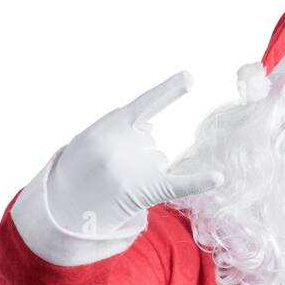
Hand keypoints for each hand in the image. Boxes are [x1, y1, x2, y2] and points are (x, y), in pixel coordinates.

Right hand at [46, 70, 224, 236]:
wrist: (66, 205)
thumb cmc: (80, 168)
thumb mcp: (91, 136)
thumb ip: (123, 126)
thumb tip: (151, 129)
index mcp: (111, 126)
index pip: (146, 103)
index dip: (169, 91)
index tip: (191, 78)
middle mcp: (126, 146)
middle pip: (150, 140)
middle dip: (135, 153)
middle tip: (110, 170)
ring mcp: (137, 170)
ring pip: (157, 161)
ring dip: (142, 172)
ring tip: (117, 185)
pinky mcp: (148, 191)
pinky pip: (179, 184)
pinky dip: (199, 181)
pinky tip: (218, 178)